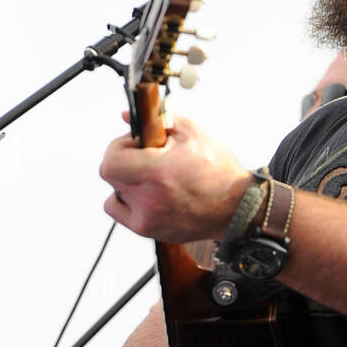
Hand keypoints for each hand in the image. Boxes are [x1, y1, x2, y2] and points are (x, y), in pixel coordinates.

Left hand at [100, 113, 250, 241]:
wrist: (236, 208)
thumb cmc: (218, 171)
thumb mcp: (192, 133)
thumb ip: (157, 120)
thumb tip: (126, 116)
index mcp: (157, 173)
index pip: (111, 160)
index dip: (120, 147)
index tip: (137, 145)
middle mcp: (148, 199)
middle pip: (112, 174)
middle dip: (126, 160)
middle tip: (149, 159)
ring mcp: (147, 218)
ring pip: (114, 192)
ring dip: (127, 181)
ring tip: (152, 179)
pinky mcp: (148, 230)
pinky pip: (120, 212)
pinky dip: (127, 201)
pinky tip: (148, 195)